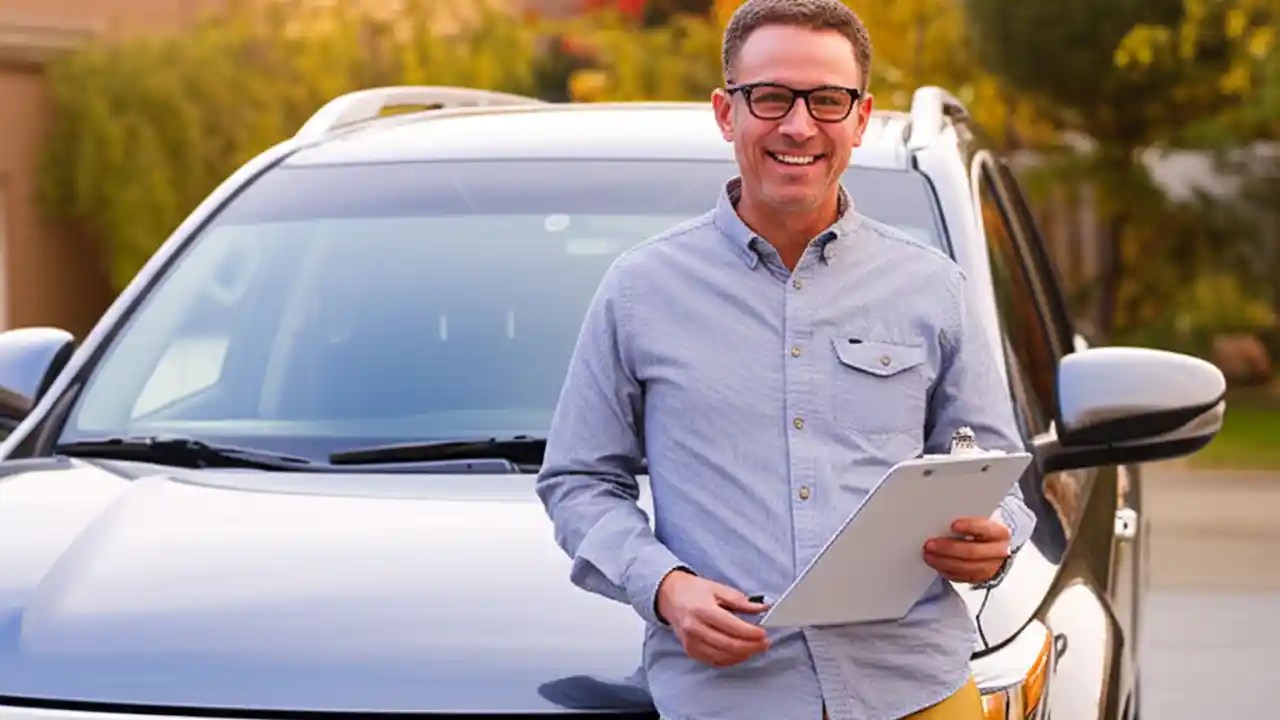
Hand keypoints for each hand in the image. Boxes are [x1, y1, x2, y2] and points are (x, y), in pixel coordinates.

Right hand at [655, 570, 770, 667]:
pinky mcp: (691, 651)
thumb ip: (740, 601)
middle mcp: (695, 628)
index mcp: (703, 610)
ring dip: (743, 655)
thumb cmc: (694, 590)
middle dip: (751, 646)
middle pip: (729, 645)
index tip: (764, 633)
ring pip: (723, 656)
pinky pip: (715, 661)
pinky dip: (731, 660)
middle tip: (764, 643)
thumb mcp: (718, 588)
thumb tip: (763, 607)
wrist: (669, 596)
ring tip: (755, 648)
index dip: (751, 633)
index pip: (732, 627)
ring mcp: (691, 642)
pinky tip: (740, 653)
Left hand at [923, 516, 1010, 583]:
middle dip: (949, 548)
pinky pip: (962, 578)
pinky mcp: (982, 579)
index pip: (986, 529)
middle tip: (930, 544)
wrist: (996, 549)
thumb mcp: (980, 523)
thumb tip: (942, 521)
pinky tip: (936, 565)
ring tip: (928, 556)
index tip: (953, 525)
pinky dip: (946, 571)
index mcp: (1000, 533)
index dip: (970, 527)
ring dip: (943, 562)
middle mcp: (999, 552)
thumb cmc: (983, 532)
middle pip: (973, 552)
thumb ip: (967, 523)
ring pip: (966, 567)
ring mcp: (991, 568)